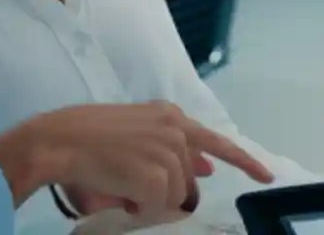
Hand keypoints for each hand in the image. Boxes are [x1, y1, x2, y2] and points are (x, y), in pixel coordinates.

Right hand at [0, 101, 273, 219]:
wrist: (57, 141)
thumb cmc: (85, 137)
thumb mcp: (136, 134)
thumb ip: (173, 148)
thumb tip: (205, 168)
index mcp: (168, 115)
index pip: (217, 140)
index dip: (244, 161)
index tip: (266, 175)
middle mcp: (173, 129)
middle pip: (189, 181)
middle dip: (167, 193)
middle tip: (132, 188)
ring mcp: (166, 152)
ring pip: (176, 197)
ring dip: (149, 201)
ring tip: (120, 186)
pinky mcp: (155, 175)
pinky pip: (157, 208)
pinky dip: (138, 209)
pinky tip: (118, 195)